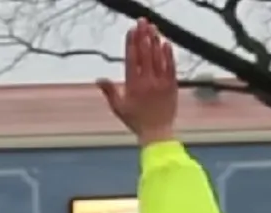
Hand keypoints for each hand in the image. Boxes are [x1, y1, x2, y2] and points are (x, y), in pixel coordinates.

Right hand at [97, 19, 177, 145]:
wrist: (157, 133)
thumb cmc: (136, 121)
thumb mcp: (118, 108)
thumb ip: (109, 91)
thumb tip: (99, 79)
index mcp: (133, 85)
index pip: (132, 59)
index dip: (132, 43)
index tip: (132, 30)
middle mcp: (147, 81)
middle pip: (145, 53)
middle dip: (144, 36)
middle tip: (142, 22)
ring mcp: (161, 83)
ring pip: (158, 57)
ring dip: (155, 41)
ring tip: (153, 28)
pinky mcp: (172, 86)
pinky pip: (171, 67)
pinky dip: (169, 55)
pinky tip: (166, 43)